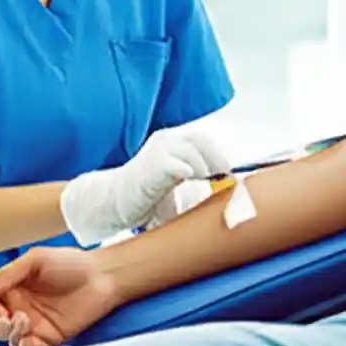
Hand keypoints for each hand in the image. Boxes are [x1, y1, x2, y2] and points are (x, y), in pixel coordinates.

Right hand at [0, 246, 119, 345]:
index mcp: (11, 287)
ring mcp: (33, 325)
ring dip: (10, 333)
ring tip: (24, 320)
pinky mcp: (48, 338)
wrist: (102, 277)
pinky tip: (31, 340)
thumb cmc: (70, 263)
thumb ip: (8, 274)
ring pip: (8, 338)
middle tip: (7, 317)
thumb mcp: (36, 259)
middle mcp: (19, 307)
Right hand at [61, 126, 230, 244]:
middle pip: (202, 141)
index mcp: (173, 147)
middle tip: (224, 177)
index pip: (204, 142)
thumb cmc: (146, 201)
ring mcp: (159, 150)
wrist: (114, 204)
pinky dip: (188, 172)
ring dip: (204, 167)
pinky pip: (178, 165)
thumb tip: (229, 204)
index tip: (231, 176)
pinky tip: (189, 180)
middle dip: (216, 159)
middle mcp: (167, 142)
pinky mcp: (153, 163)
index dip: (219, 157)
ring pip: (192, 151)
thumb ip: (199, 192)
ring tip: (206, 181)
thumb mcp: (177, 192)